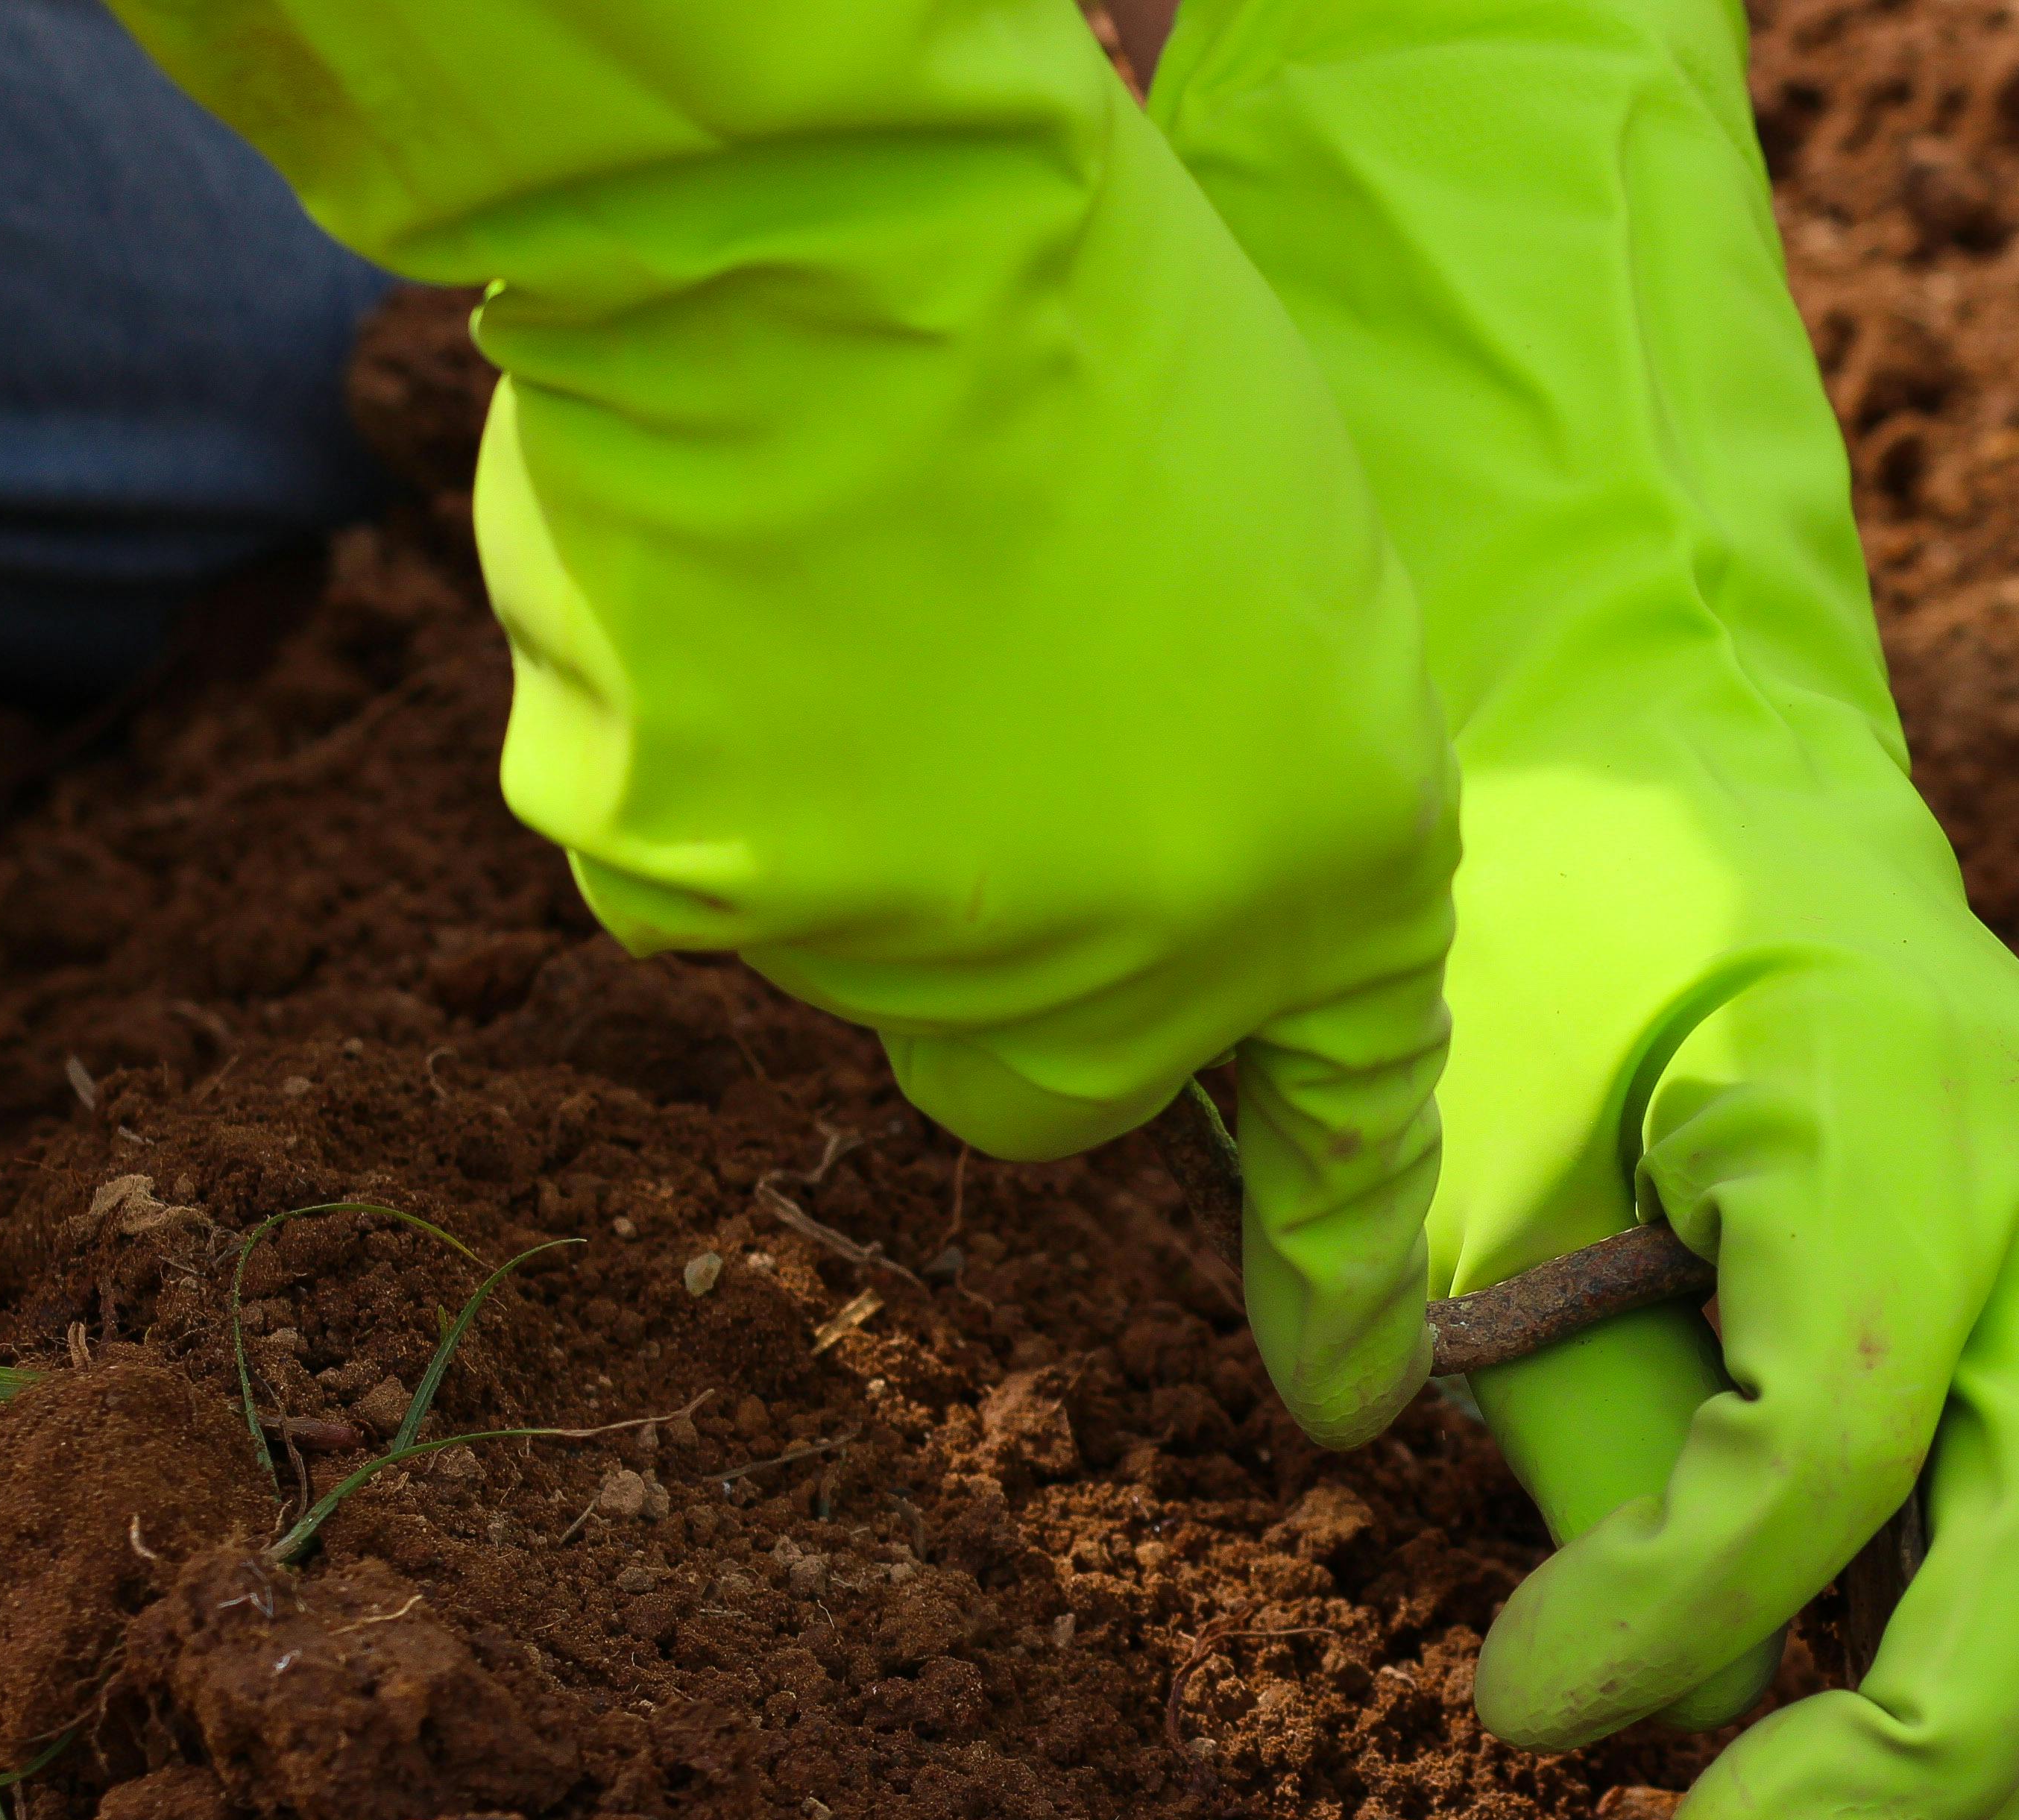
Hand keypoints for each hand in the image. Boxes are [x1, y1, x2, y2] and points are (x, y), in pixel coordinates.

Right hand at [111, 0, 1458, 1443]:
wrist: (841, 214)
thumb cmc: (1096, 335)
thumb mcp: (1280, 573)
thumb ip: (1241, 784)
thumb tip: (1134, 902)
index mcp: (1332, 865)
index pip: (1347, 1118)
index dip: (1338, 1270)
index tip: (1338, 1405)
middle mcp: (1129, 967)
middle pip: (1048, 1075)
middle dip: (1019, 954)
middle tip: (984, 727)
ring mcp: (893, 952)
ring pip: (850, 952)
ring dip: (842, 808)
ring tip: (855, 569)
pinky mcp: (679, 891)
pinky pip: (671, 853)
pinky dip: (680, 737)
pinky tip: (714, 578)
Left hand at [1158, 0, 2018, 1819]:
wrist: (1726, 775)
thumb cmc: (1573, 935)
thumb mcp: (1499, 1139)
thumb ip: (1582, 1411)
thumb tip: (1668, 1694)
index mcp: (1896, 1105)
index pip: (1822, 1430)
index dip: (1664, 1606)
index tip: (1508, 1700)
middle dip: (1905, 1768)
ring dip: (1985, 1803)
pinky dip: (2000, 1711)